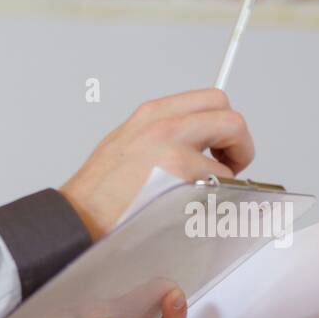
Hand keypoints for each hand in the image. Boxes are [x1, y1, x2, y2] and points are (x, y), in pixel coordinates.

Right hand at [59, 88, 253, 241]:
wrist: (78, 218)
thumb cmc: (99, 191)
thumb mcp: (127, 141)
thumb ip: (162, 132)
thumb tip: (196, 139)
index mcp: (152, 114)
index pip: (213, 100)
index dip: (225, 124)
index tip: (221, 143)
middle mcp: (165, 126)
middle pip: (232, 120)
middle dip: (240, 145)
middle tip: (229, 166)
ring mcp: (175, 153)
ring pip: (230, 159)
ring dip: (227, 178)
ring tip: (206, 192)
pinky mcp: (180, 182)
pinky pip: (219, 188)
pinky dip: (216, 201)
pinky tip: (195, 208)